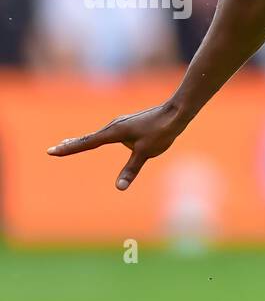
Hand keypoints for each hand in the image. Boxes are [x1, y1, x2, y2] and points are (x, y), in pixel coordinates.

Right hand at [48, 102, 188, 189]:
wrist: (175, 113)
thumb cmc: (161, 131)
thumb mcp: (145, 153)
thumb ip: (131, 170)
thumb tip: (119, 187)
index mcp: (114, 132)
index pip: (87, 143)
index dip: (69, 149)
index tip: (52, 151)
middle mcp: (114, 126)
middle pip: (88, 138)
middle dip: (71, 144)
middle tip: (54, 149)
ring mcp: (121, 124)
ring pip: (99, 136)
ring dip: (83, 140)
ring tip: (67, 144)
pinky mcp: (128, 124)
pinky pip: (109, 134)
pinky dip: (97, 138)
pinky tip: (98, 139)